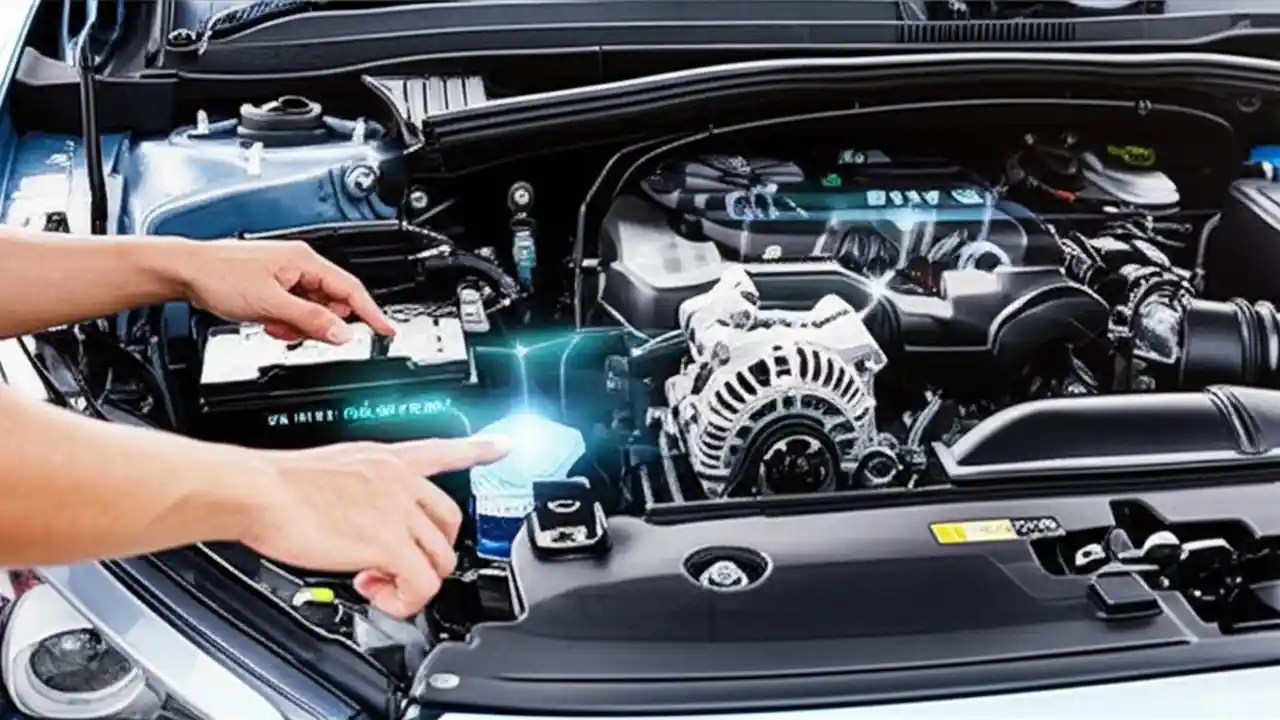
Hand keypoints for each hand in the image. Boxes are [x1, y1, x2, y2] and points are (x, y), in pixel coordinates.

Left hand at [173, 239, 394, 342]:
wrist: (185, 272)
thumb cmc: (219, 275)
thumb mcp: (270, 304)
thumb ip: (310, 319)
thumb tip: (342, 332)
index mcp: (304, 261)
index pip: (350, 290)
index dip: (370, 313)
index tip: (386, 330)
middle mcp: (298, 266)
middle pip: (330, 303)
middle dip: (317, 323)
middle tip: (296, 330)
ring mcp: (285, 277)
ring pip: (310, 310)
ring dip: (296, 324)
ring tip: (272, 323)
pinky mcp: (272, 287)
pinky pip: (293, 310)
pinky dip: (283, 321)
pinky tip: (266, 321)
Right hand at [241, 437, 508, 617]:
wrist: (258, 491)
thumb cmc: (276, 486)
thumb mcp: (330, 470)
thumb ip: (355, 491)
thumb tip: (356, 522)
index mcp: (385, 460)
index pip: (442, 451)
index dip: (477, 450)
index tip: (504, 445)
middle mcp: (399, 481)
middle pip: (449, 523)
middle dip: (429, 551)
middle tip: (392, 565)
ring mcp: (398, 511)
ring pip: (441, 559)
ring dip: (413, 581)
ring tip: (377, 582)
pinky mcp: (389, 543)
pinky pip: (422, 584)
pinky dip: (404, 600)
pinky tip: (376, 592)